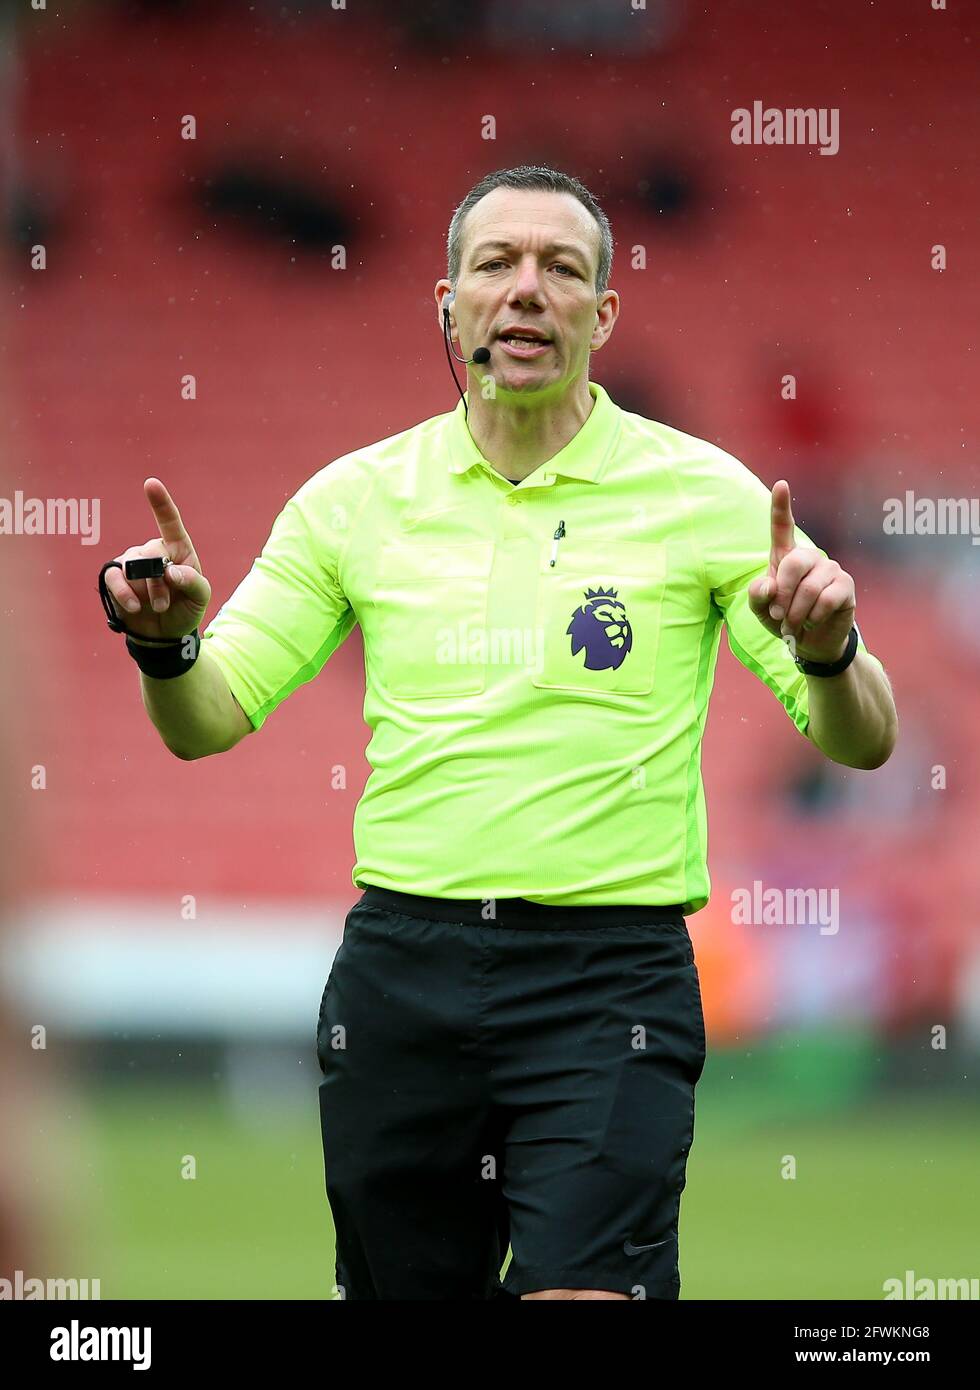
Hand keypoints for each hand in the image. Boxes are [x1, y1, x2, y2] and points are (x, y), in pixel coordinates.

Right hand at [102, 478, 210, 642]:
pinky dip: (123, 593)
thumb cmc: (185, 609)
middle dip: (160, 582)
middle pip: (152, 554)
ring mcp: (132, 563)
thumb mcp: (200, 597)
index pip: (170, 523)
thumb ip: (192, 581)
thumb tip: (170, 570)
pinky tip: (134, 607)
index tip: (151, 484)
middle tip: (166, 603)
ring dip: (147, 591)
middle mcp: (153, 551)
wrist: (164, 634)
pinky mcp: (114, 577)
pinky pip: (113, 576)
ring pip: (133, 567)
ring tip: (158, 607)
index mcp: (178, 550)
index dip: (160, 503)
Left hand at [747, 480, 854, 664]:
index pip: (782, 527)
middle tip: (778, 615)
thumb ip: (757, 595)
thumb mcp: (761, 610)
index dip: (781, 506)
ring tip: (793, 624)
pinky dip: (813, 617)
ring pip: (809, 588)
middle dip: (782, 594)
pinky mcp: (845, 585)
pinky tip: (812, 621)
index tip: (781, 484)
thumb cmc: (783, 619)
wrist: (810, 643)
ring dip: (795, 613)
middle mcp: (809, 557)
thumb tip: (768, 585)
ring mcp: (830, 569)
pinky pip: (826, 599)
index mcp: (785, 557)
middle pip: (794, 563)